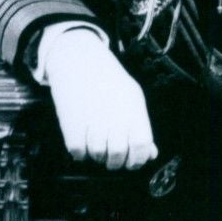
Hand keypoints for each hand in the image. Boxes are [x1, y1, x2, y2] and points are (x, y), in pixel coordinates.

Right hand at [38, 26, 157, 170]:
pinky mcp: (71, 122)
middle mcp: (113, 114)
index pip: (141, 146)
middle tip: (110, 157)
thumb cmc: (106, 78)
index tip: (130, 162)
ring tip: (94, 143)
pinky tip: (81, 140)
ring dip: (95, 155)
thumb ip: (141, 127)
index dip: (137, 160)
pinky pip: (77, 150)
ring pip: (96, 154)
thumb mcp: (131, 96)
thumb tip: (150, 154)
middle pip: (117, 154)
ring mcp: (91, 118)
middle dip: (114, 162)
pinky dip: (79, 151)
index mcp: (132, 108)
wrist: (76, 58)